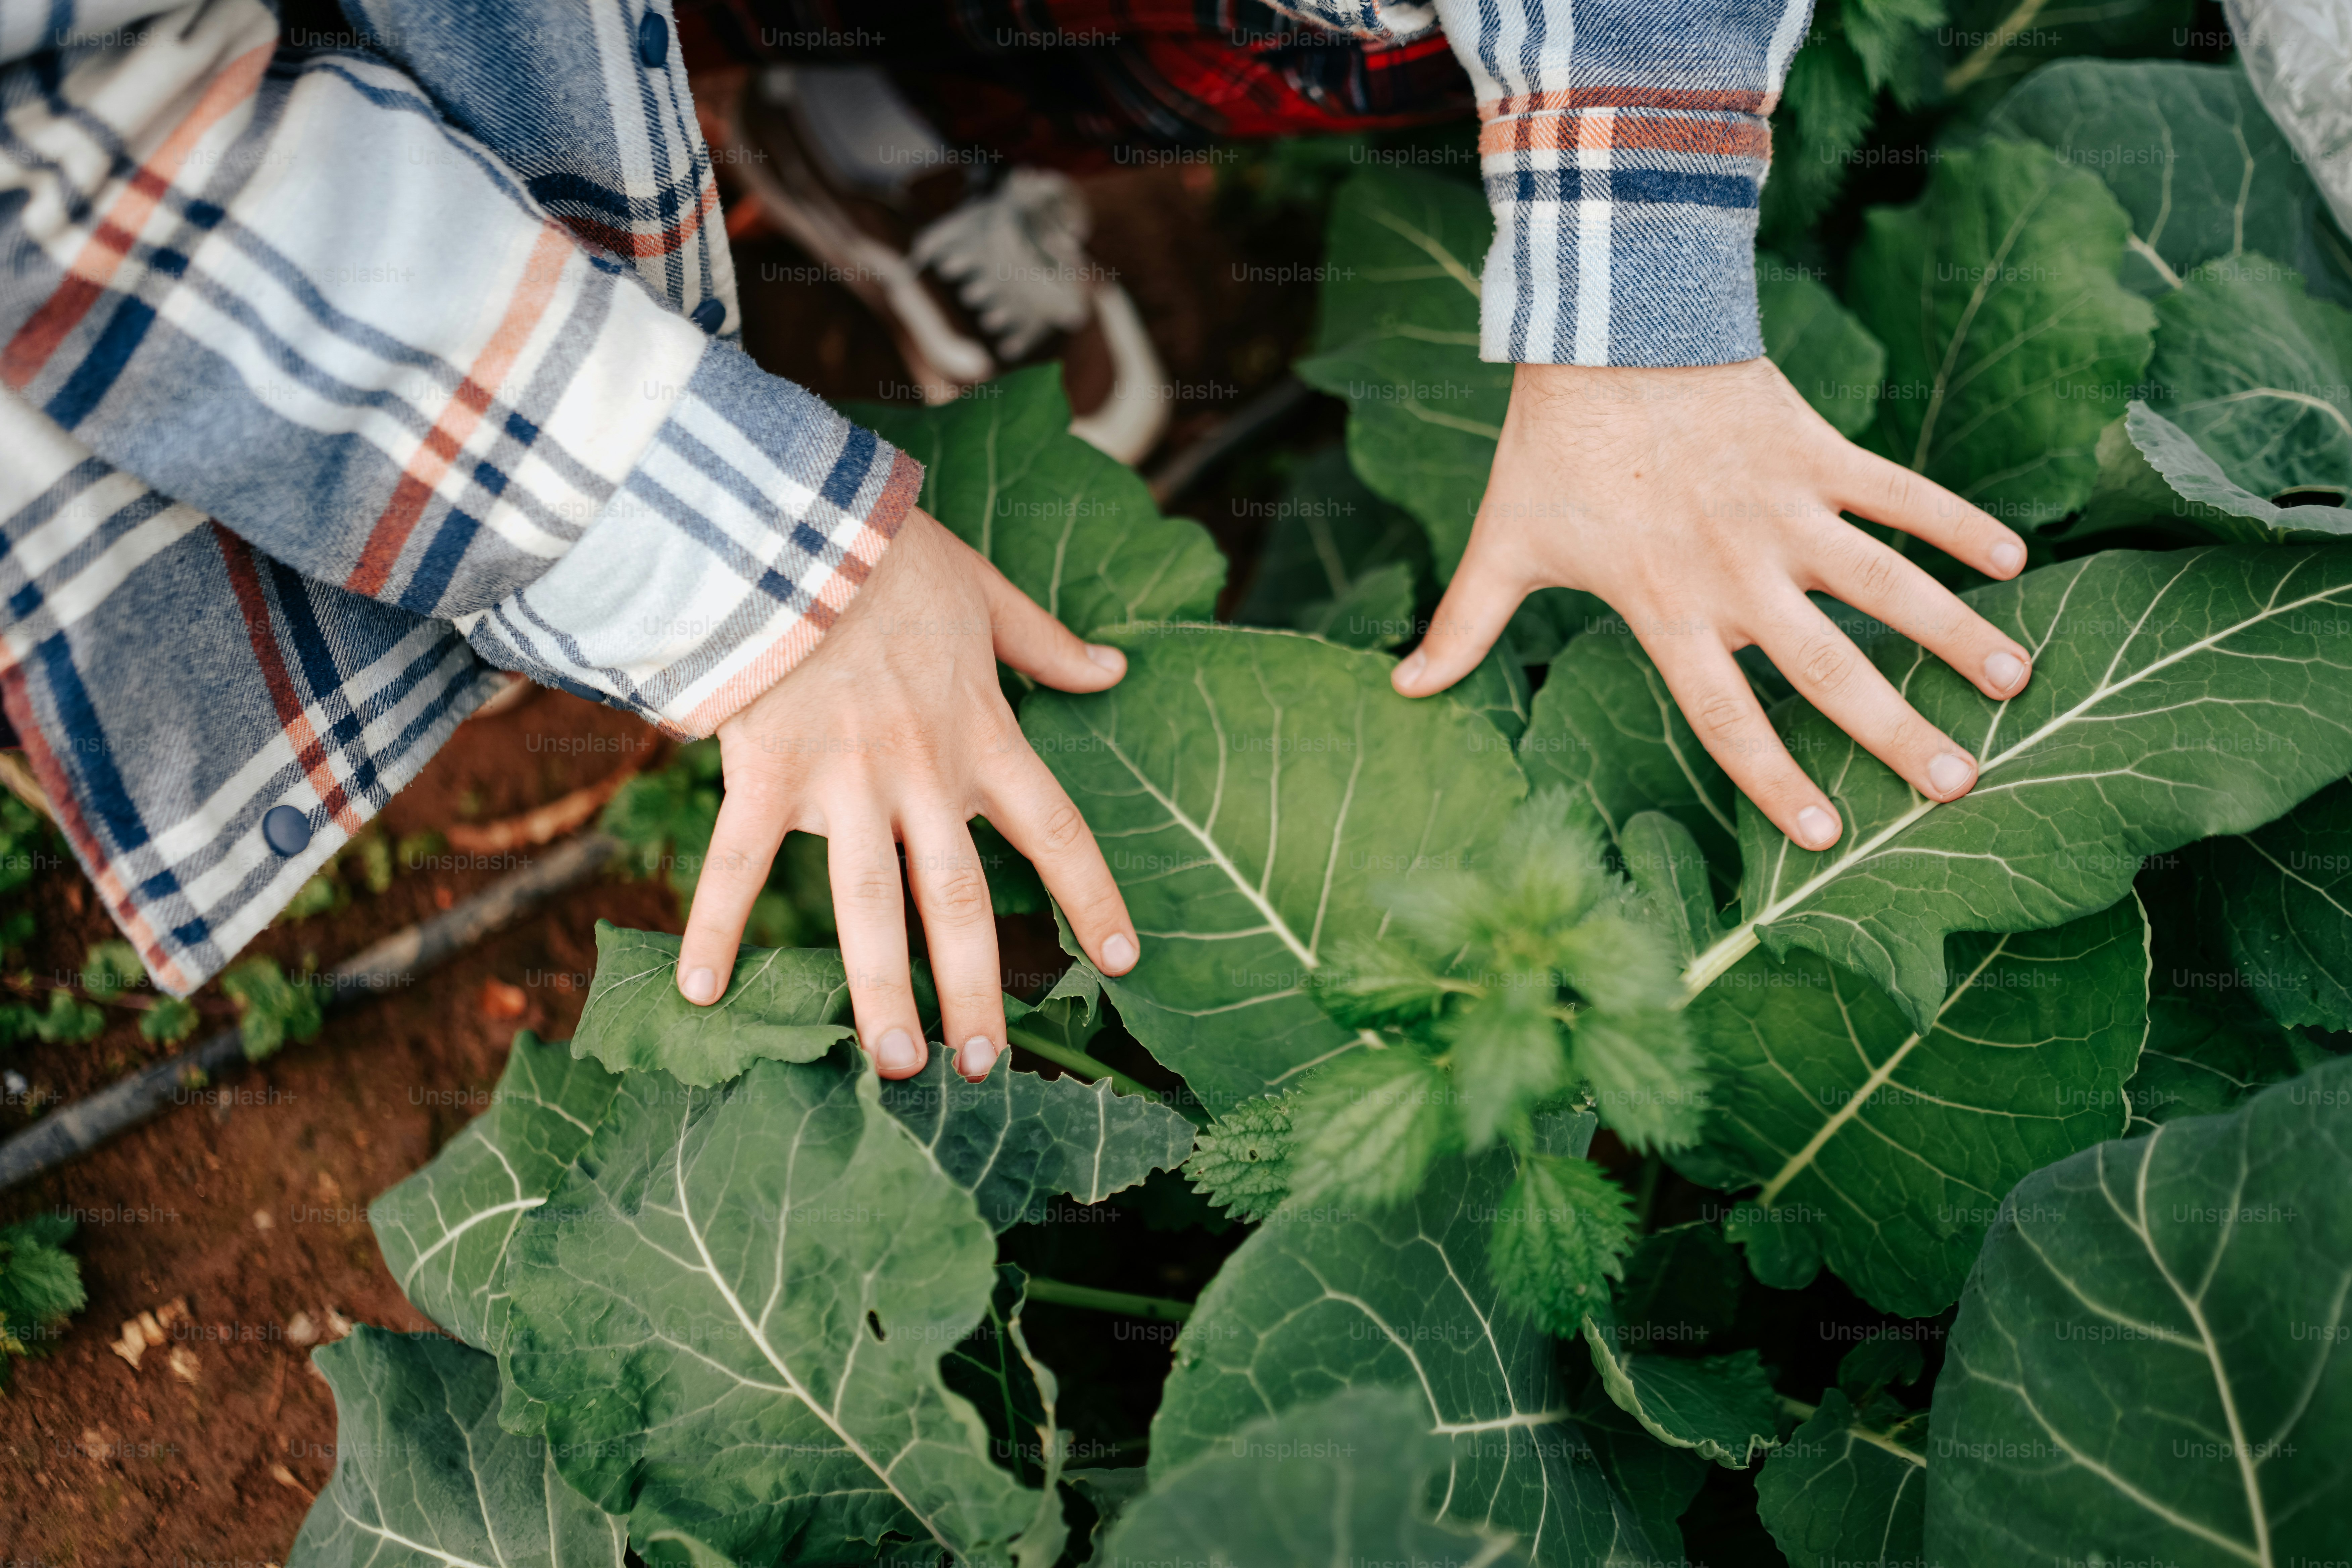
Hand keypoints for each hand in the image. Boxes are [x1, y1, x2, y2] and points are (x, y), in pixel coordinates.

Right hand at [676, 508, 1139, 1080]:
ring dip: (879, 992)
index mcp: (982, 736)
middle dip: (976, 989)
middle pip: (960, 899)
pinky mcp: (766, 772)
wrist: (794, 522)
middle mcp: (921, 774)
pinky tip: (700, 996)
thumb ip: (1047, 643)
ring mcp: (842, 781)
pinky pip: (737, 865)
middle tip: (985, 1068)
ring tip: (895, 1070)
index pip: (1059, 832)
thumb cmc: (888, 555)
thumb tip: (1116, 667)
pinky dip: (715, 930)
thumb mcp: (986, 591)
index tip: (1123, 963)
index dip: (1094, 898)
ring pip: (867, 907)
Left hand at [1396, 358, 2034, 850]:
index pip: (1727, 716)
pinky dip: (1957, 522)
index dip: (1775, 779)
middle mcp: (1737, 571)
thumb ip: (1463, 625)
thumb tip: (1403, 687)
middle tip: (1959, 787)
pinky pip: (1901, 493)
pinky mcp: (1818, 452)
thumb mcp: (1502, 543)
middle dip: (1897, 732)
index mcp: (1667, 607)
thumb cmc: (1550, 446)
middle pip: (1829, 670)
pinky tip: (2015, 562)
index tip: (1826, 836)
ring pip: (1887, 585)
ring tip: (2019, 685)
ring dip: (1956, 635)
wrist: (1601, 329)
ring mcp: (1785, 511)